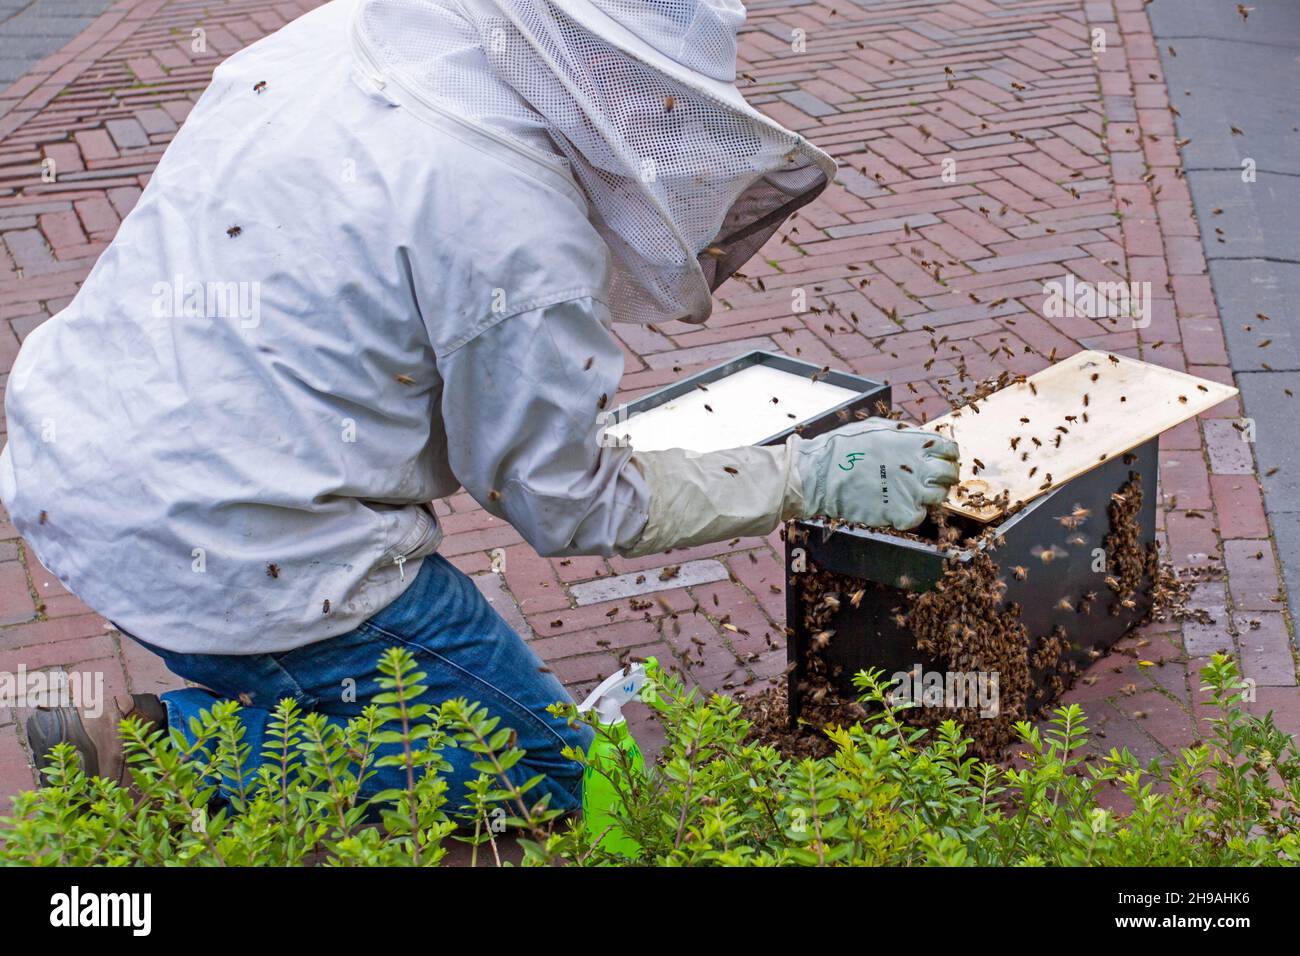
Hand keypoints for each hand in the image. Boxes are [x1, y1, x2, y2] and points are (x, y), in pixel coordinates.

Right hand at [789, 418, 959, 529]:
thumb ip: (903, 432)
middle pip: (949, 475)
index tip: (939, 460)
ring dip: (928, 495)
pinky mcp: (900, 513)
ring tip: (910, 492)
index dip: (947, 455)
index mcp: (914, 443)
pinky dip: (911, 513)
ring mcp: (911, 492)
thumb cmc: (843, 447)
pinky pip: (919, 516)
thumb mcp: (877, 427)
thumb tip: (918, 437)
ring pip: (938, 497)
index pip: (950, 450)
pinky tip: (897, 505)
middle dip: (943, 476)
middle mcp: (919, 467)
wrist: (821, 475)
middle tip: (929, 479)